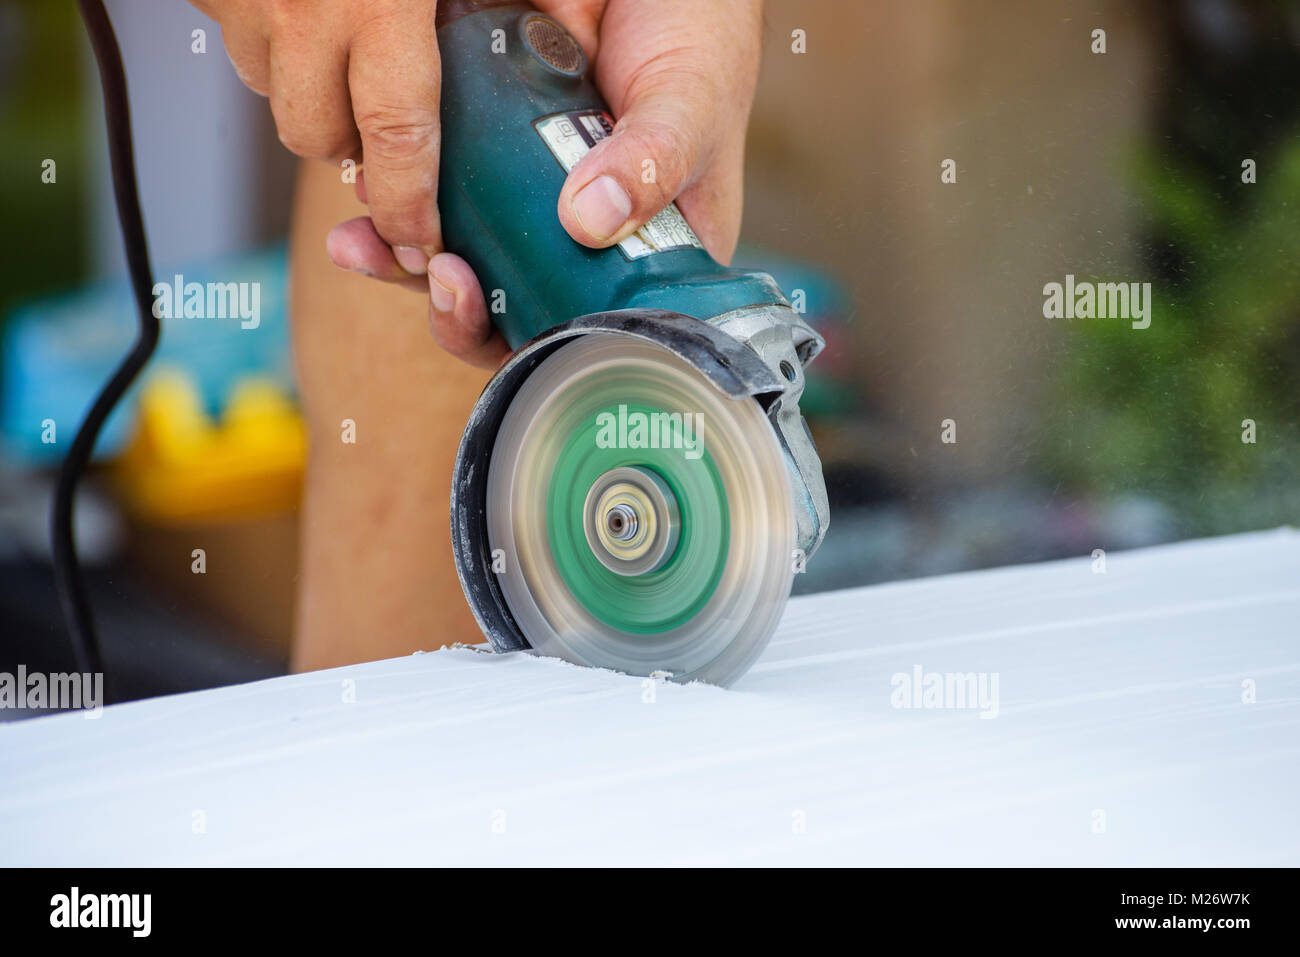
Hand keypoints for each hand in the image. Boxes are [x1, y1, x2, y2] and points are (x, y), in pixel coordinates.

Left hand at [195, 0, 763, 368]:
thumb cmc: (699, 33)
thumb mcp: (692, 101)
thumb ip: (653, 161)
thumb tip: (588, 222)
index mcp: (646, 254)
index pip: (586, 328)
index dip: (531, 340)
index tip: (490, 311)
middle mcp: (582, 233)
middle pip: (512, 302)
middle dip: (457, 308)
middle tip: (438, 274)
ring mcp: (531, 190)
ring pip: (465, 249)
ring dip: (408, 258)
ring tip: (368, 243)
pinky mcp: (487, 139)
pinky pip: (438, 179)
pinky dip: (398, 185)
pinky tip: (366, 179)